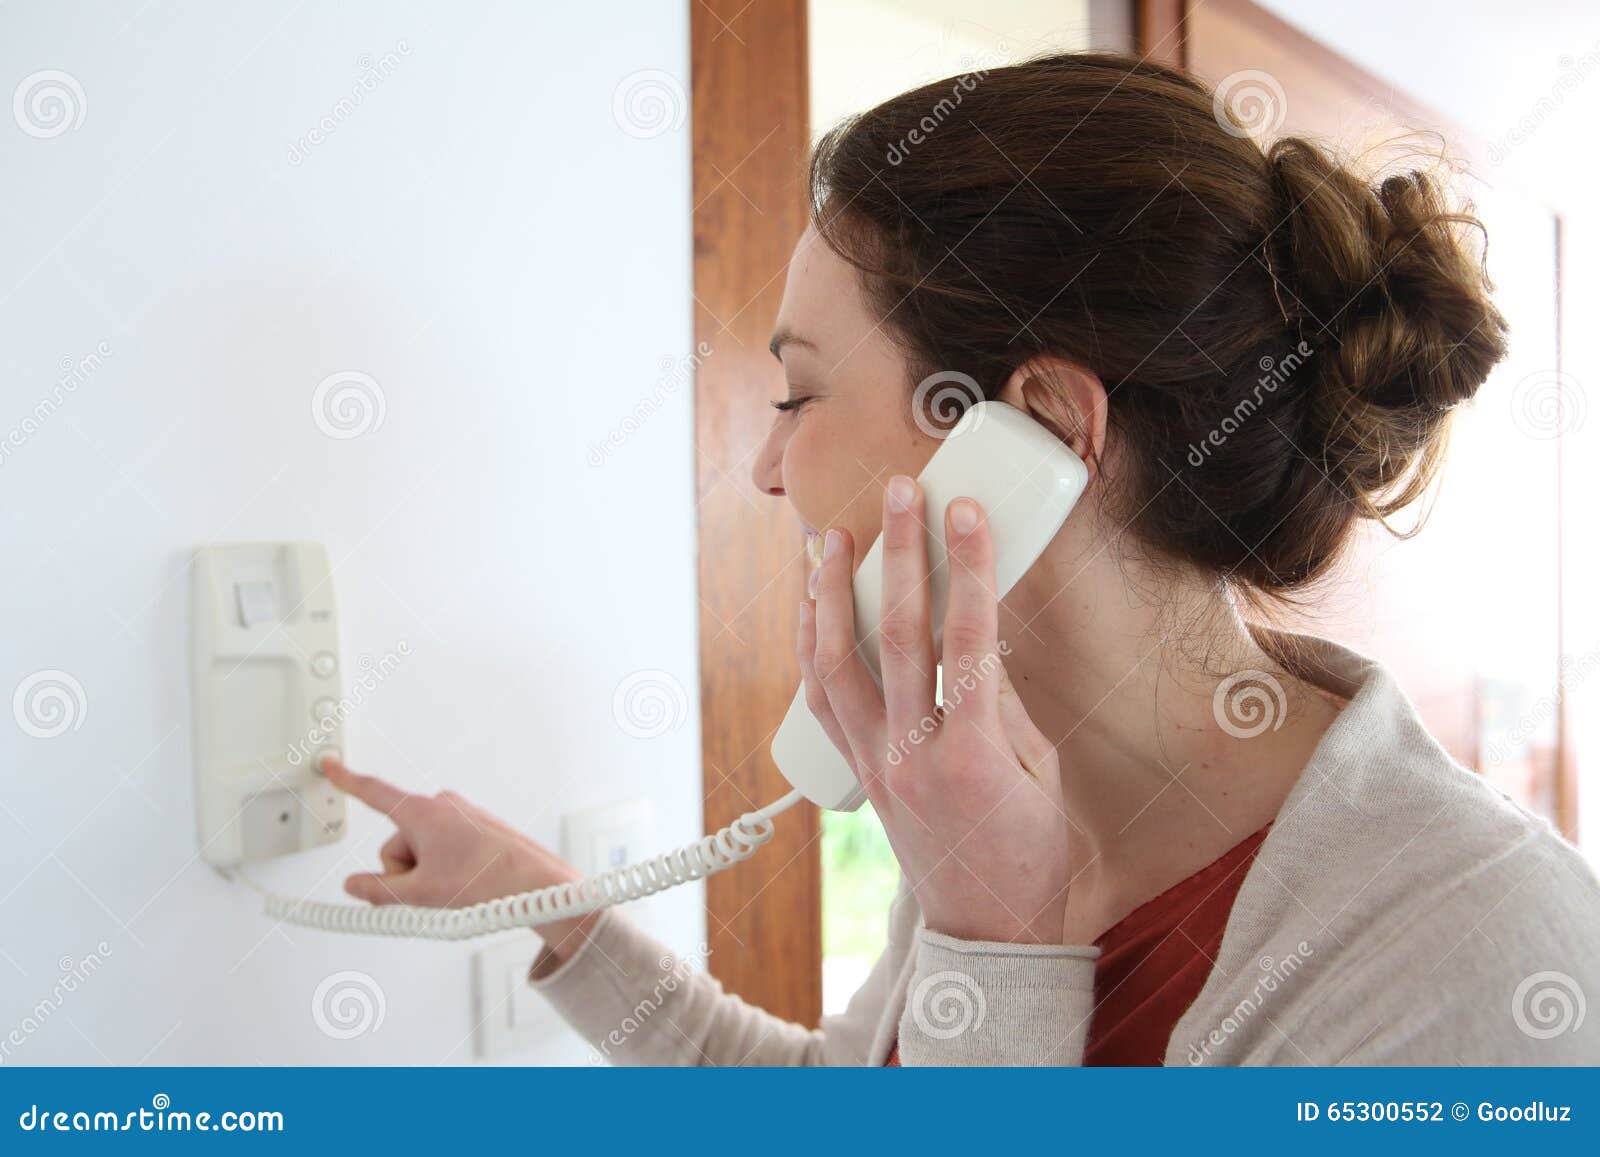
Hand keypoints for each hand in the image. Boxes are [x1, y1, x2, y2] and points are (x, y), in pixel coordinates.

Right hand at [320, 754, 595, 957]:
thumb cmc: (488, 881)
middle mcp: (443, 806)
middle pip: (398, 843)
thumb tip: (354, 887)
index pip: (374, 793)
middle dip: (406, 871)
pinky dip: (447, 868)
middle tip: (433, 890)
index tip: (329, 762)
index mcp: (424, 813)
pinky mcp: (476, 828)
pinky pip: (444, 850)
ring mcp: (462, 816)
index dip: (346, 779)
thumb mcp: (420, 894)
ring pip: (421, 850)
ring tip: (458, 888)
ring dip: (429, 873)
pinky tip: (467, 883)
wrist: (536, 884)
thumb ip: (378, 891)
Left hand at [798, 477, 1071, 943]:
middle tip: (897, 494)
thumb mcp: (1040, 774)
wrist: (986, 931)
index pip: (969, 641)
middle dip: (896, 556)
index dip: (968, 569)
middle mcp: (910, 755)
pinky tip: (810, 606)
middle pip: (895, 637)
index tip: (965, 510)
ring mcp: (874, 764)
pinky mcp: (857, 772)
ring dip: (829, 595)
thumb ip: (1005, 701)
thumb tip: (982, 630)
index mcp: (972, 756)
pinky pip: (822, 699)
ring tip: (831, 537)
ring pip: (835, 665)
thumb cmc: (1028, 853)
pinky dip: (812, 646)